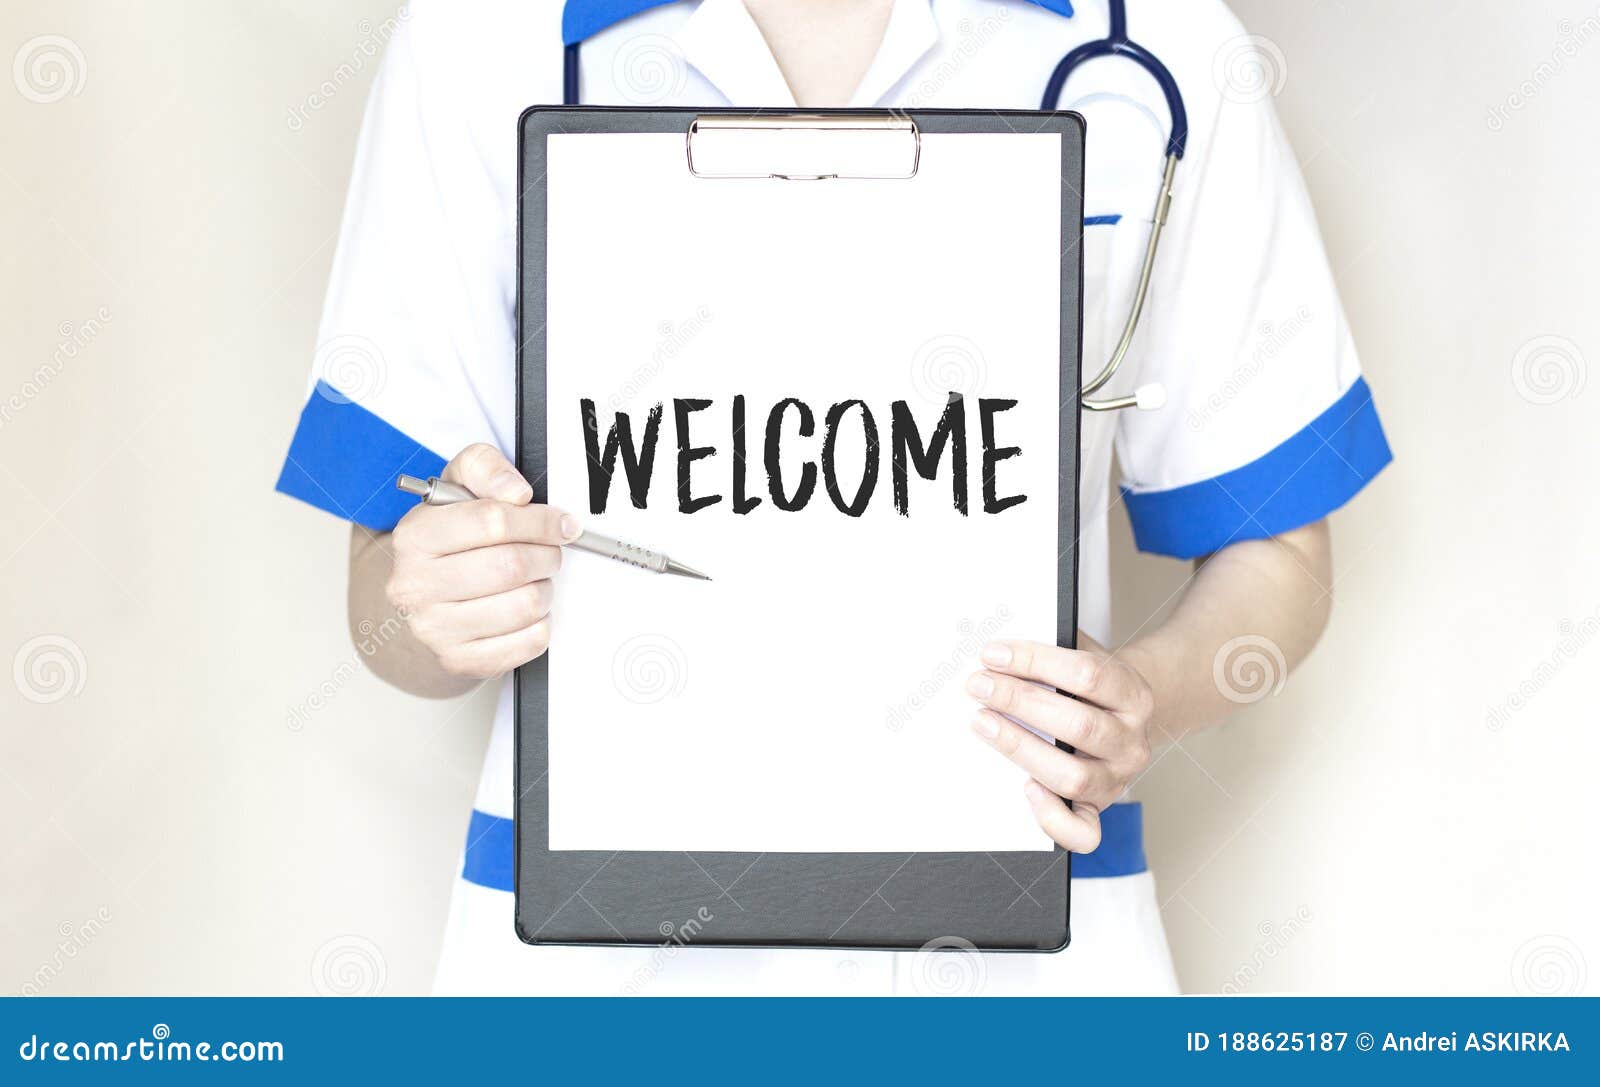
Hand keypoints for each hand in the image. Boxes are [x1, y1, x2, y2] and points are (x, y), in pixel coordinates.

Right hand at [384, 443, 580, 679]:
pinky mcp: (458, 660)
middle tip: (550, 552)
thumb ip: (484, 468)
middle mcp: (414, 585)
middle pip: (511, 566)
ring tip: (535, 580)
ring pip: (524, 605)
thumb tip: (516, 492)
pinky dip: (541, 624)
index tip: (559, 523)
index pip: (492, 521)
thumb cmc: (450, 541)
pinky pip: (528, 642)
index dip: (538, 520)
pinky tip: (526, 610)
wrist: (422, 599)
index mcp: (414, 537)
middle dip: (546, 555)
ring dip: (544, 589)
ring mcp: (433, 628)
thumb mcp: (457, 489)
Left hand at [966, 633, 1154, 852]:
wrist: (1122, 718)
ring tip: (983, 723)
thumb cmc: (1090, 689)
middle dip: (1019, 701)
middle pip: (1077, 725)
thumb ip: (1055, 649)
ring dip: (1020, 747)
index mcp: (1134, 696)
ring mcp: (1116, 781)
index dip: (1036, 662)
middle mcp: (1131, 742)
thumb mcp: (1087, 657)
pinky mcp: (1098, 810)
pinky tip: (1025, 788)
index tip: (993, 654)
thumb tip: (1000, 649)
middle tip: (979, 686)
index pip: (1087, 675)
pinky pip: (1082, 832)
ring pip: (1071, 775)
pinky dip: (1051, 816)